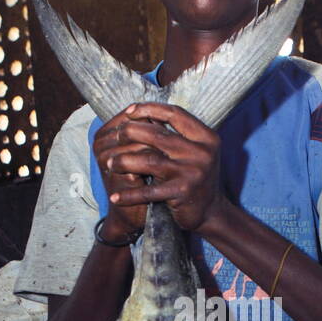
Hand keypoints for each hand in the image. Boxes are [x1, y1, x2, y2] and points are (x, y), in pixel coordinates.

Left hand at [104, 103, 225, 234]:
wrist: (211, 211)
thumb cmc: (195, 176)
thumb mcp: (193, 151)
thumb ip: (174, 134)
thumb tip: (141, 113)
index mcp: (206, 137)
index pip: (174, 114)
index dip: (149, 109)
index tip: (129, 111)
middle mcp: (202, 153)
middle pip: (157, 134)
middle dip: (131, 132)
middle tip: (117, 136)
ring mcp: (192, 173)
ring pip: (148, 161)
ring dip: (124, 161)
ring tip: (110, 163)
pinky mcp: (182, 193)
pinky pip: (149, 192)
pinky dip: (129, 194)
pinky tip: (115, 196)